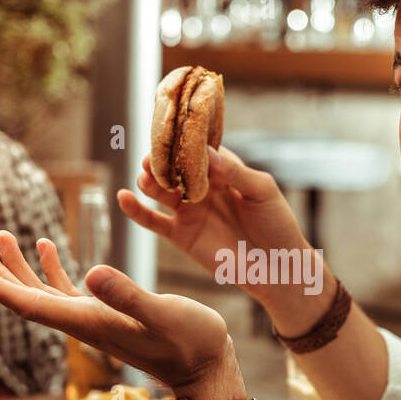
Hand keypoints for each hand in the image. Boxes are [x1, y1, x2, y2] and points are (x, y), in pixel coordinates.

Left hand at [0, 229, 237, 395]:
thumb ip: (128, 295)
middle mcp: (84, 323)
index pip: (33, 306)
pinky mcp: (107, 315)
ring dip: (18, 267)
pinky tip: (46, 246)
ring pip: (43, 293)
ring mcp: (94, 320)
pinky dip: (51, 269)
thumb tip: (91, 272)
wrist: (207, 368)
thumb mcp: (164, 314)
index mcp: (91, 322)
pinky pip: (67, 291)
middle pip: (27, 298)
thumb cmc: (193, 343)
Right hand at [118, 146, 319, 310]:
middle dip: (162, 161)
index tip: (171, 130)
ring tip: (145, 176)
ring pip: (161, 190)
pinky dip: (136, 210)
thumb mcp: (263, 192)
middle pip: (175, 168)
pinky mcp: (180, 234)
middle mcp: (203, 187)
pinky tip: (123, 198)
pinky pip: (153, 220)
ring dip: (150, 181)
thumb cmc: (277, 225)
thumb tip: (207, 154)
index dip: (185, 141)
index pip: (199, 149)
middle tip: (152, 157)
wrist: (276, 268)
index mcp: (224, 170)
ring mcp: (189, 210)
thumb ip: (236, 173)